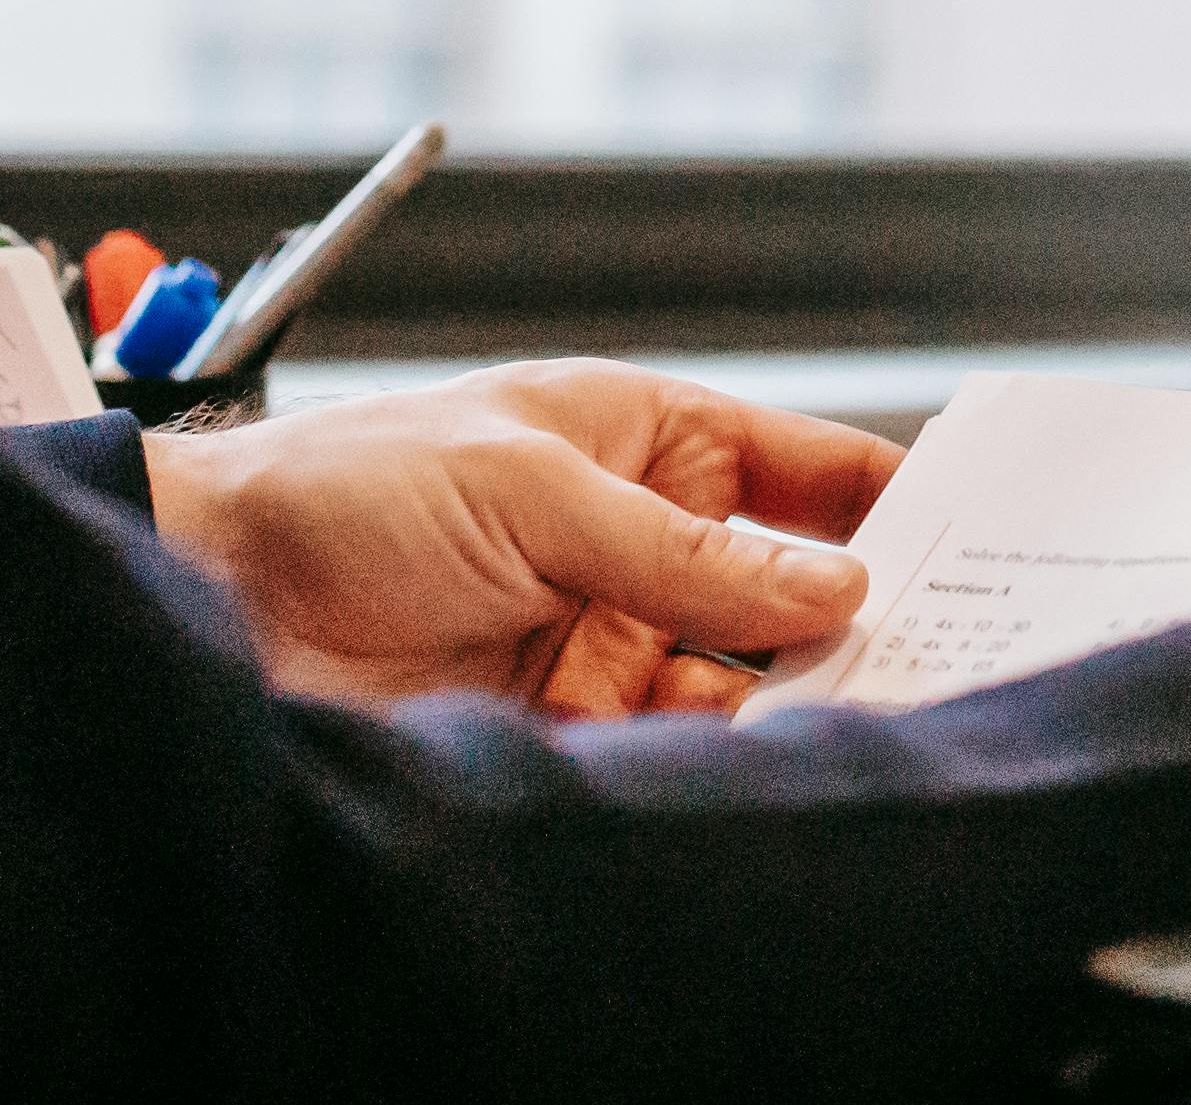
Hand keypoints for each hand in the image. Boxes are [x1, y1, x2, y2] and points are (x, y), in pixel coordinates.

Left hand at [142, 361, 898, 718]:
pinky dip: (716, 752)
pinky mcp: (564, 720)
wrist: (214, 598)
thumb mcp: (532, 490)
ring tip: (848, 710)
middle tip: (936, 642)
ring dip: (789, 691)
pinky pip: (669, 740)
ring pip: (738, 670)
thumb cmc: (348, 487)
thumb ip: (685, 552)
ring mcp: (602, 630)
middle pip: (784, 579)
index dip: (883, 491)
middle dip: (853, 610)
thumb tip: (829, 581)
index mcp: (638, 434)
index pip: (796, 462)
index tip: (975, 525)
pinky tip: (752, 756)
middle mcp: (634, 533)